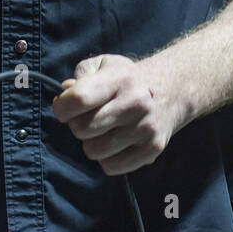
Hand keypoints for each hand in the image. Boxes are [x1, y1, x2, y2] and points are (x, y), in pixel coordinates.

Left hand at [52, 52, 187, 175]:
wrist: (170, 90)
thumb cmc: (126, 79)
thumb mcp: (103, 65)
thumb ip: (80, 76)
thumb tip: (63, 94)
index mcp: (119, 79)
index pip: (78, 99)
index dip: (62, 107)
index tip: (63, 108)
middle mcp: (135, 103)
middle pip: (82, 129)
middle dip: (77, 125)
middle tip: (88, 118)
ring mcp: (145, 128)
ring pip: (94, 151)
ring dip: (92, 143)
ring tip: (103, 130)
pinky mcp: (152, 149)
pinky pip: (111, 166)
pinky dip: (107, 158)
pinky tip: (115, 143)